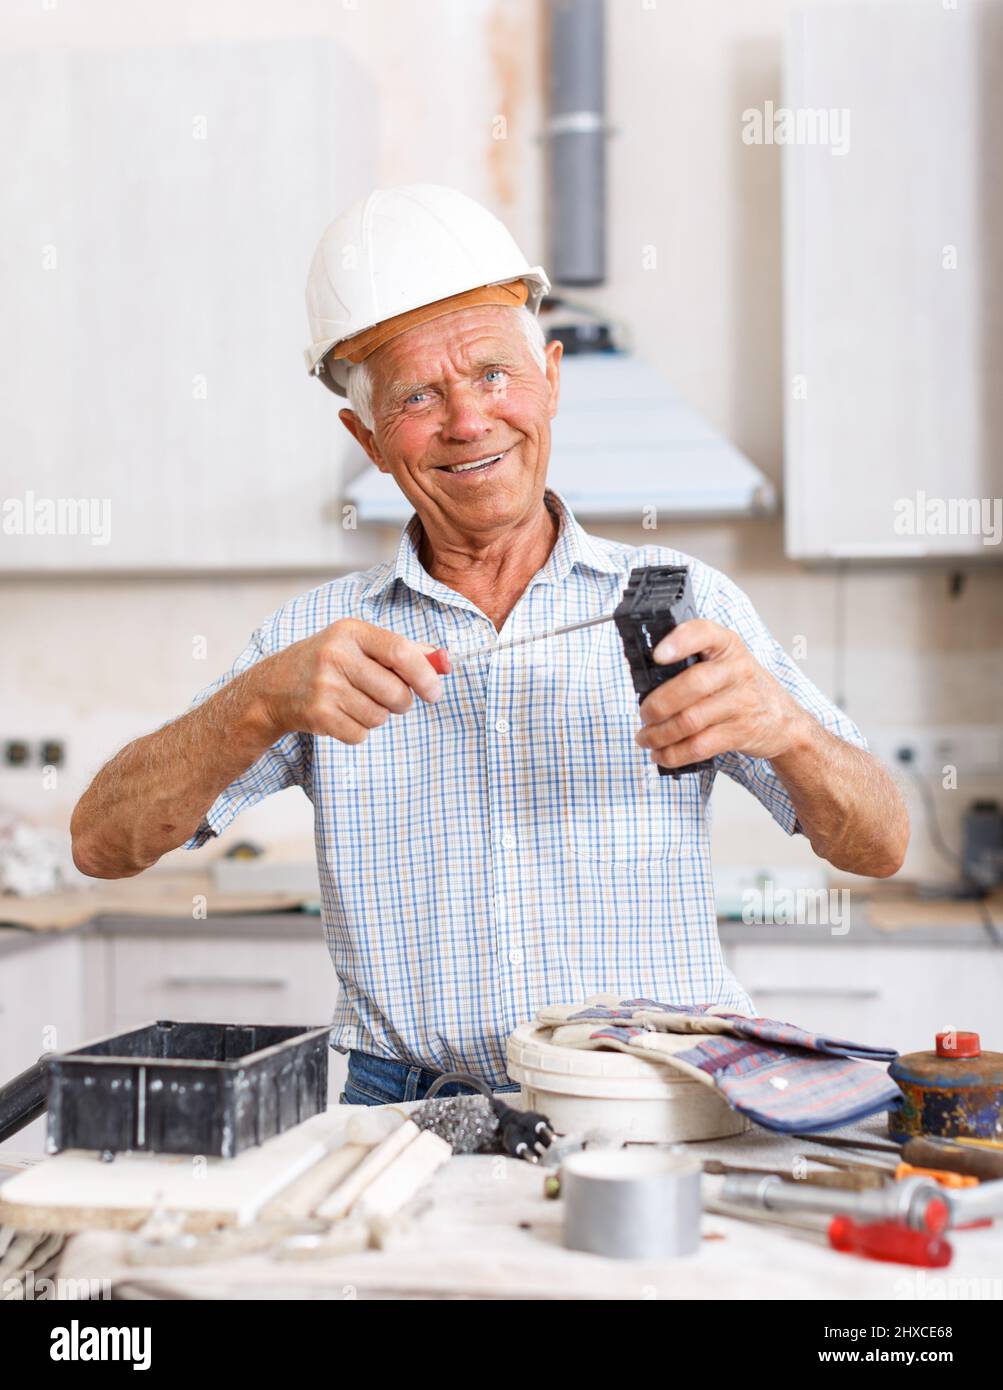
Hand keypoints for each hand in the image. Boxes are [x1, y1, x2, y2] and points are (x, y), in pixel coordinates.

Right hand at [252, 619, 443, 744]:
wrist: (273, 686)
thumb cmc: (326, 663)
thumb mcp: (357, 644)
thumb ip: (400, 651)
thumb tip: (443, 662)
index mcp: (351, 632)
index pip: (401, 652)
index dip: (425, 675)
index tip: (434, 691)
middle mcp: (336, 656)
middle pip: (395, 692)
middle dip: (402, 703)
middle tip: (392, 700)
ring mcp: (325, 687)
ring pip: (379, 716)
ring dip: (376, 716)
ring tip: (356, 703)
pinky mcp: (318, 715)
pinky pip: (360, 734)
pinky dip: (358, 730)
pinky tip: (340, 715)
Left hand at [634, 619, 812, 768]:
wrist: (784, 720)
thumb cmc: (741, 687)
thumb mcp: (725, 661)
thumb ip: (693, 662)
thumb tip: (643, 680)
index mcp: (726, 645)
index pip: (703, 632)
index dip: (679, 642)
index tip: (657, 655)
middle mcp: (737, 670)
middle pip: (691, 685)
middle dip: (657, 705)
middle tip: (643, 714)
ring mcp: (742, 702)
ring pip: (690, 720)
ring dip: (659, 734)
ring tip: (645, 738)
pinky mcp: (741, 732)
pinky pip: (700, 745)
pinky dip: (674, 754)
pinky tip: (661, 754)